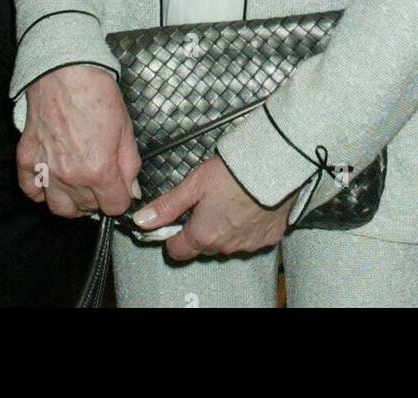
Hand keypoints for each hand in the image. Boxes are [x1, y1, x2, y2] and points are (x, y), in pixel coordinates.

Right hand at [17, 64, 140, 218]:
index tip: (120, 187)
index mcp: (99, 169)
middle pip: (88, 208)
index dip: (121, 197)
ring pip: (60, 208)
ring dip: (72, 202)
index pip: (115, 206)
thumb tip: (132, 190)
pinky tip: (54, 178)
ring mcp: (45, 170)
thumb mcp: (126, 127)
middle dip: (99, 196)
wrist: (64, 71)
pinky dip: (42, 191)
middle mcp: (70, 176)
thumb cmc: (97, 94)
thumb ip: (130, 164)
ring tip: (79, 184)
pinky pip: (32, 192)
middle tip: (101, 178)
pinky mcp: (26, 160)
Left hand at [133, 156, 292, 259]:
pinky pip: (252, 238)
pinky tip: (251, 204)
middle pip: (203, 246)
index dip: (173, 236)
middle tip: (207, 202)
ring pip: (228, 242)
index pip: (177, 251)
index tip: (178, 220)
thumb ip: (167, 205)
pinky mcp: (269, 237)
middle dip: (201, 229)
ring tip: (231, 199)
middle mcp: (225, 246)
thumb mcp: (194, 183)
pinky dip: (249, 225)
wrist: (275, 166)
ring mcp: (249, 244)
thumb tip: (141, 220)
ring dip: (225, 228)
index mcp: (204, 235)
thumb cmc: (234, 171)